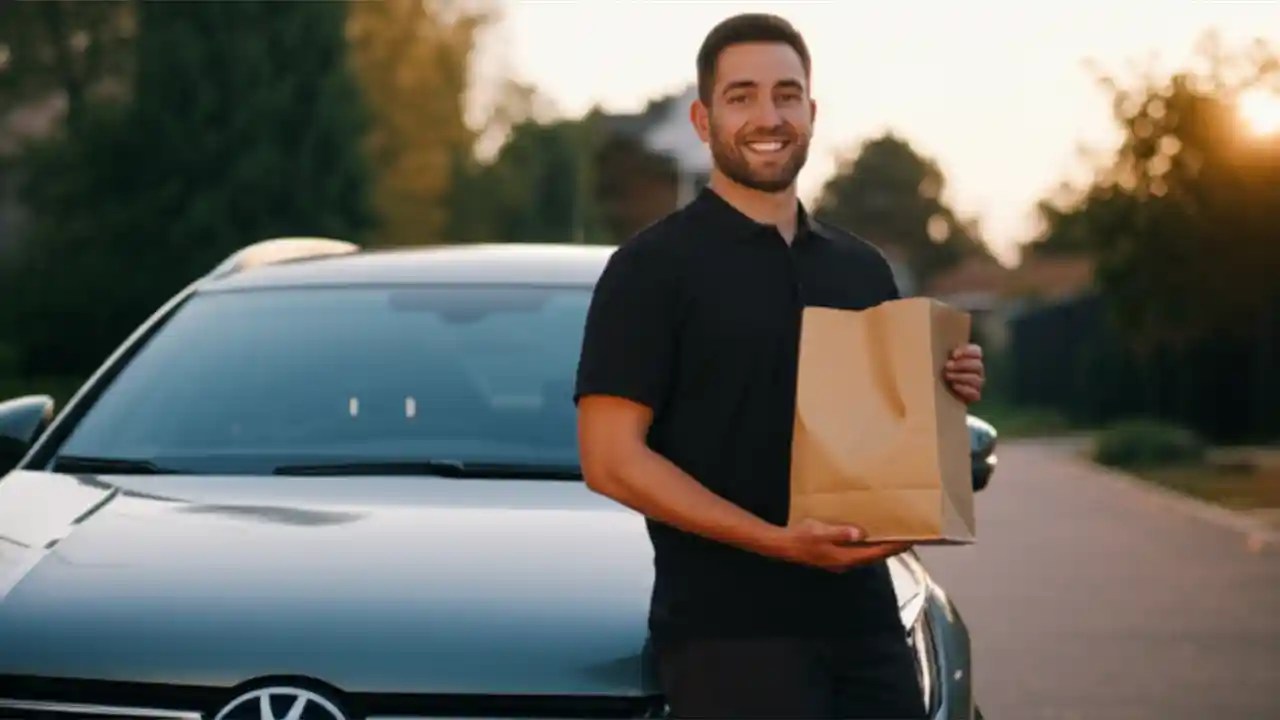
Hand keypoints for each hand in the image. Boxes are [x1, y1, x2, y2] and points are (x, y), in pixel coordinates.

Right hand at [778, 519, 912, 572]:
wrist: (783, 545)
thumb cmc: (801, 537)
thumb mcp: (821, 531)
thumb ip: (841, 532)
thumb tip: (860, 534)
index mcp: (845, 557)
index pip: (875, 553)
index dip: (892, 548)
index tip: (908, 541)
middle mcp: (845, 562)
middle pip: (873, 556)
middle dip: (888, 548)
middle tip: (903, 538)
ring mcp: (839, 561)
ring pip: (864, 555)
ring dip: (877, 548)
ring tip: (889, 536)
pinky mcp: (833, 557)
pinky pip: (855, 552)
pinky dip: (865, 546)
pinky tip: (865, 537)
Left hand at [944, 343, 984, 404]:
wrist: (941, 393)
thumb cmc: (943, 371)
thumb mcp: (944, 359)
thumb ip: (947, 353)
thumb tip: (944, 348)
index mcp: (973, 358)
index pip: (977, 351)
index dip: (967, 351)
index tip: (953, 355)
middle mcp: (978, 370)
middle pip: (977, 365)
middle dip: (961, 365)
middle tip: (947, 365)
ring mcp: (978, 383)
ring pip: (975, 379)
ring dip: (960, 376)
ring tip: (947, 376)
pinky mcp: (975, 396)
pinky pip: (974, 393)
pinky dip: (964, 389)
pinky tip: (954, 386)